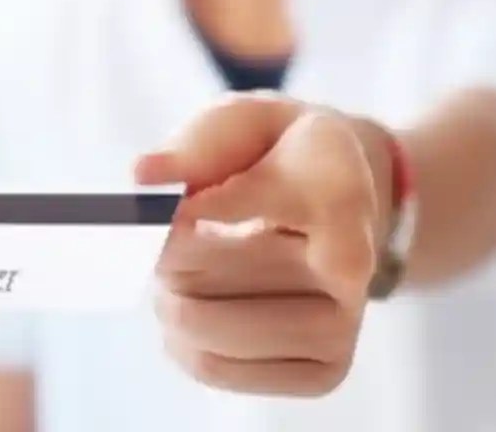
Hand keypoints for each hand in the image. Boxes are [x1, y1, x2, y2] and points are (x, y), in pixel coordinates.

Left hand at [136, 93, 393, 396]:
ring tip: (181, 267)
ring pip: (198, 324)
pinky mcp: (324, 372)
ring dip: (166, 294)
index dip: (178, 207)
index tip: (159, 203)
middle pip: (197, 270)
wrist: (353, 200)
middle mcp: (352, 268)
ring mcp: (342, 328)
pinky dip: (181, 337)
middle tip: (171, 227)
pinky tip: (198, 304)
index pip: (240, 206)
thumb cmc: (282, 155)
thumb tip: (142, 178)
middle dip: (163, 247)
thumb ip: (199, 146)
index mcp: (337, 191)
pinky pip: (213, 365)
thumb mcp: (247, 122)